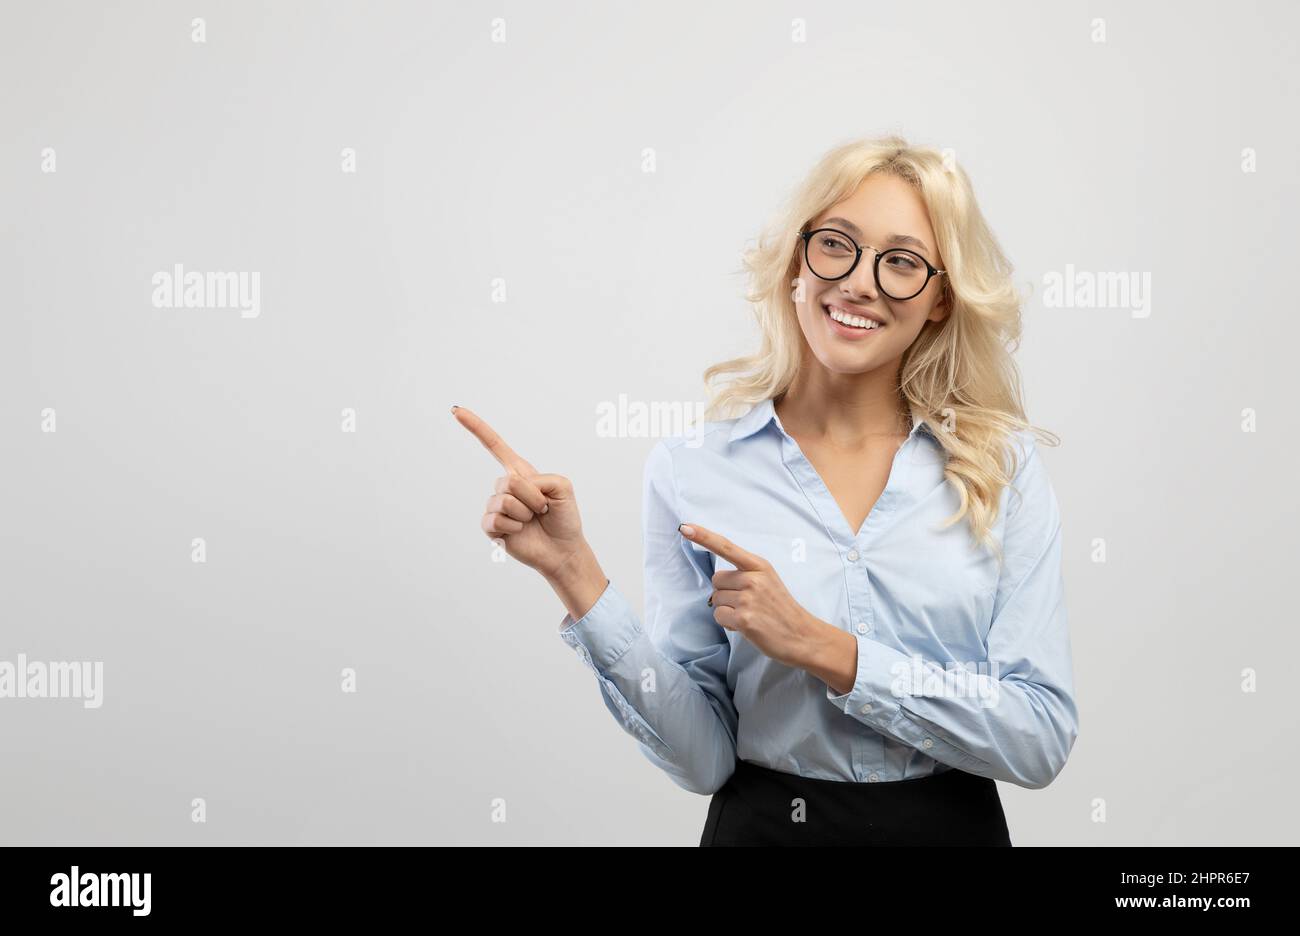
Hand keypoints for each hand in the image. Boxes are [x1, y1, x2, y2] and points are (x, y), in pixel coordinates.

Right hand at [452, 405, 590, 581]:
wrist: (563, 548)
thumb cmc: (564, 517)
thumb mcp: (562, 487)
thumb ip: (541, 479)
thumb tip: (514, 489)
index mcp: (520, 471)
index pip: (494, 445)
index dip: (475, 427)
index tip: (455, 410)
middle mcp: (505, 486)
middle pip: (508, 480)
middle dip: (533, 497)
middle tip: (543, 509)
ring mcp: (496, 506)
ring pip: (504, 501)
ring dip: (525, 513)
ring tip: (533, 520)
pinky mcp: (491, 527)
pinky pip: (495, 520)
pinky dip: (514, 527)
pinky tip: (520, 531)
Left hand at [678, 522, 829, 670]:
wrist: (802, 635)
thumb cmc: (781, 609)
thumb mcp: (768, 580)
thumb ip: (746, 574)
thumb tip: (718, 581)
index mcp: (759, 565)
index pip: (726, 547)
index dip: (704, 537)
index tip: (685, 527)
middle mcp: (753, 578)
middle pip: (716, 580)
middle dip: (725, 593)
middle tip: (747, 604)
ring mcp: (748, 598)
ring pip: (715, 599)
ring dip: (727, 610)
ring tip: (749, 615)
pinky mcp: (744, 618)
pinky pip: (718, 616)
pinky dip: (728, 624)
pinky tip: (746, 626)